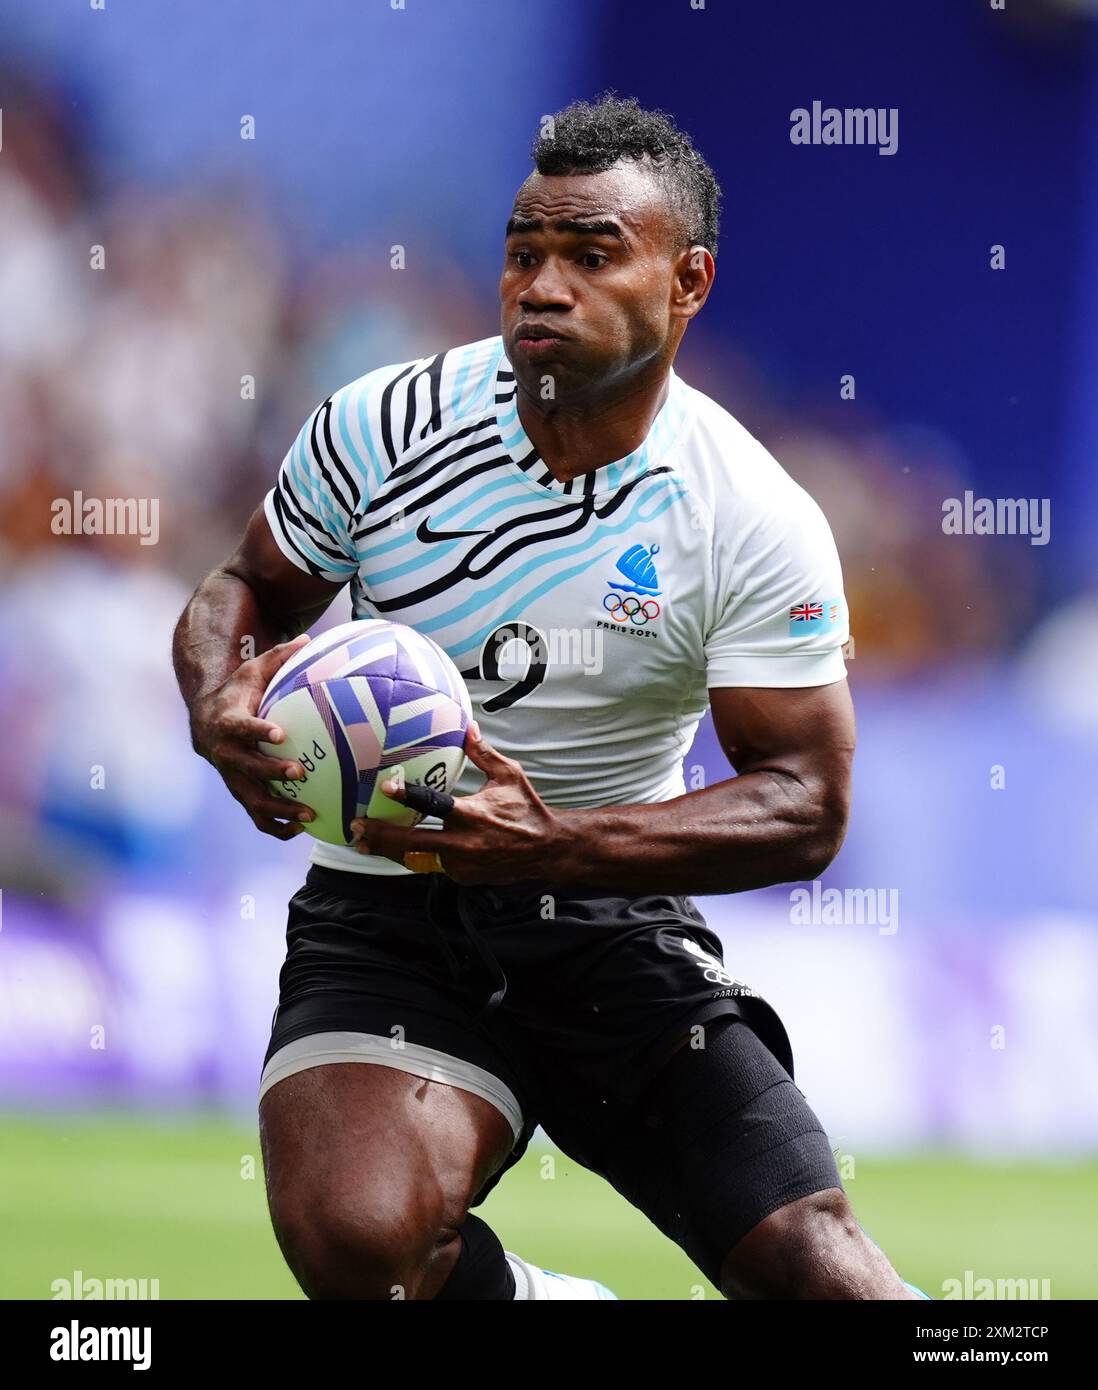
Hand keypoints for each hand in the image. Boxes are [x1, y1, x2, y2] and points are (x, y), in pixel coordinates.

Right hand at [188, 635, 316, 840]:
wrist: (206, 720)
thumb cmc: (237, 692)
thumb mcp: (253, 670)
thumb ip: (279, 657)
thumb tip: (309, 638)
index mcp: (227, 722)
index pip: (241, 728)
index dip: (258, 731)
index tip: (280, 733)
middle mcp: (224, 753)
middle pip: (246, 767)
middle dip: (272, 772)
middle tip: (301, 773)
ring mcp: (230, 776)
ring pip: (251, 799)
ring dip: (279, 808)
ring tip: (310, 815)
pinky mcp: (238, 791)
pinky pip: (255, 815)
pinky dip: (275, 826)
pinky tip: (300, 832)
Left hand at [349, 723, 567, 884]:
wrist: (547, 850)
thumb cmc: (526, 809)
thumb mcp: (509, 775)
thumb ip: (483, 753)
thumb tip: (467, 726)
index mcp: (472, 815)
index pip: (434, 804)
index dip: (408, 795)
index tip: (386, 787)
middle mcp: (463, 844)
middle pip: (412, 843)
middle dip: (381, 836)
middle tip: (357, 828)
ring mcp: (461, 864)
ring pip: (417, 858)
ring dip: (390, 850)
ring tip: (364, 841)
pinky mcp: (462, 876)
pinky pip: (432, 864)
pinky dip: (416, 855)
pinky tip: (396, 847)